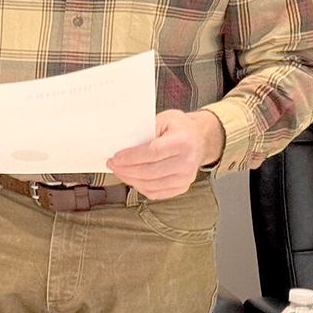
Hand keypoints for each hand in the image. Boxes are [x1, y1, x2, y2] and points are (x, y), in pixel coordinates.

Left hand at [107, 110, 224, 199]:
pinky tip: (132, 179)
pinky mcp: (182, 187)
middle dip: (126, 170)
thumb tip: (123, 143)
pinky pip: (157, 193)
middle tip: (112, 165)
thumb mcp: (164, 119)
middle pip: (150, 172)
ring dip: (130, 180)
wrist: (200, 139)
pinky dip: (141, 188)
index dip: (131, 157)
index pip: (152, 153)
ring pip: (151, 185)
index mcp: (182, 142)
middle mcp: (187, 162)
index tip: (115, 157)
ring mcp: (186, 177)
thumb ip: (146, 130)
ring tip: (119, 172)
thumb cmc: (180, 128)